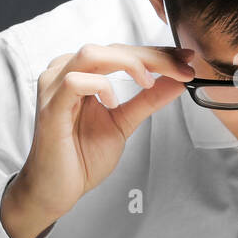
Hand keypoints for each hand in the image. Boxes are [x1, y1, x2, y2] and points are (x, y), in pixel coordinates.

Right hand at [1, 42, 194, 237]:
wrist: (56, 190)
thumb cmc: (81, 156)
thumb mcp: (124, 122)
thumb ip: (148, 100)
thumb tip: (178, 81)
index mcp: (82, 73)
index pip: (122, 51)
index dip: (157, 53)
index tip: (186, 60)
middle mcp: (65, 73)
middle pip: (111, 47)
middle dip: (152, 56)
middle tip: (182, 68)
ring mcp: (54, 88)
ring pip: (92, 54)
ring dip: (129, 62)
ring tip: (149, 81)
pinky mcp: (50, 107)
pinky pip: (74, 81)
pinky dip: (100, 85)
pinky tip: (113, 101)